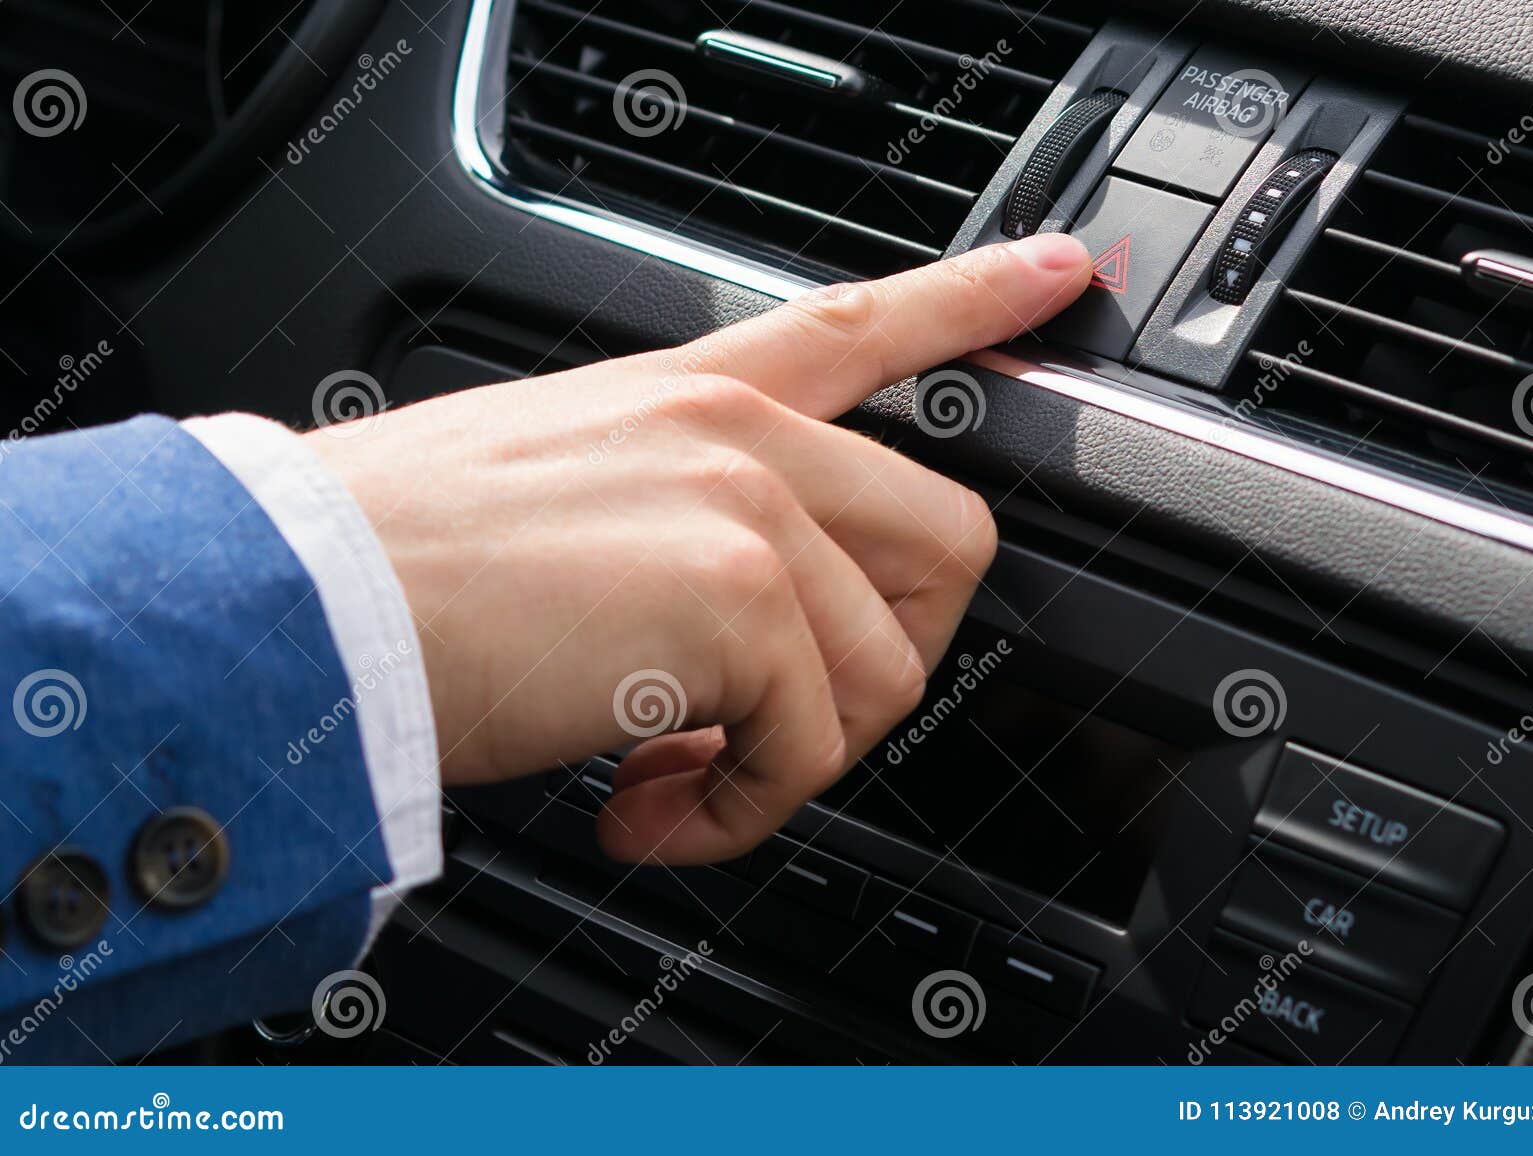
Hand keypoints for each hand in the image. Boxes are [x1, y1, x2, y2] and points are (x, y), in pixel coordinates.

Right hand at [306, 233, 1091, 864]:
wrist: (305, 601)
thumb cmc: (404, 559)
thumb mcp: (560, 489)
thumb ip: (677, 524)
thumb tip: (727, 638)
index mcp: (696, 395)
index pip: (865, 324)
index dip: (979, 299)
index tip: (1061, 275)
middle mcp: (741, 434)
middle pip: (946, 542)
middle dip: (885, 657)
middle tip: (784, 709)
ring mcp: (750, 508)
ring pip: (886, 673)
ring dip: (790, 757)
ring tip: (674, 773)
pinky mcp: (741, 601)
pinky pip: (811, 751)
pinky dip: (738, 809)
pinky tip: (643, 803)